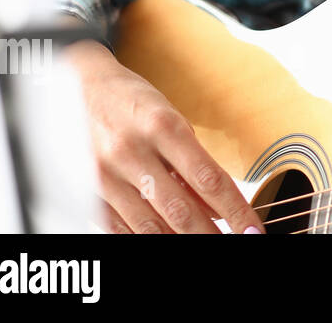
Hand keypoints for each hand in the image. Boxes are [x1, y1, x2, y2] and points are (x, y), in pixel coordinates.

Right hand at [66, 39, 265, 233]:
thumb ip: (192, 161)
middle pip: (181, 209)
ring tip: (205, 244)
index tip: (253, 229)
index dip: (236, 210)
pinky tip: (166, 239)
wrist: (77, 87)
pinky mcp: (86, 190)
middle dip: (211, 235)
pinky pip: (119, 228)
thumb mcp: (171, 118)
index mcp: (163, 126)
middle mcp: (133, 151)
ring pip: (150, 226)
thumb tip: (216, 209)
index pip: (209, 179)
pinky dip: (146, 238)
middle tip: (236, 244)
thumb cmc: (133, 102)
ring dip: (180, 241)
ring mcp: (105, 174)